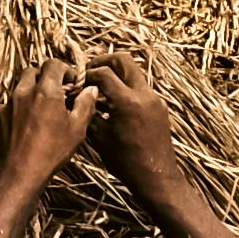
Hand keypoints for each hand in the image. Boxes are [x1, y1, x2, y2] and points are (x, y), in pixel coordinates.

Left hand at [0, 66, 95, 183]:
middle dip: (45, 77)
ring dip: (31, 93)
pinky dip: (19, 109)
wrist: (19, 174)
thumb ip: (85, 104)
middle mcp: (23, 92)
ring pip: (19, 88)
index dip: (65, 70)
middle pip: (33, 71)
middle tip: (56, 92)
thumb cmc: (51, 152)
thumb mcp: (77, 129)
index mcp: (45, 91)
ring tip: (42, 110)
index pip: (53, 64)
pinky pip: (9, 106)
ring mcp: (7, 105)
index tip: (71, 82)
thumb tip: (90, 90)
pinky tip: (28, 126)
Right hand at [87, 44, 182, 170]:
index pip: (104, 73)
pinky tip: (114, 102)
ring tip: (100, 88)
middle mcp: (145, 95)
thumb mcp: (100, 137)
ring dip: (116, 75)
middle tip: (90, 72)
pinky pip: (141, 88)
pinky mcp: (160, 106)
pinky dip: (126, 88)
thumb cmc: (125, 162)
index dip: (87, 73)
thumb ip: (90, 113)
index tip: (78, 80)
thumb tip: (80, 98)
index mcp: (128, 101)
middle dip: (104, 62)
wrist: (156, 177)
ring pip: (134, 73)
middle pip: (123, 61)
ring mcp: (155, 99)